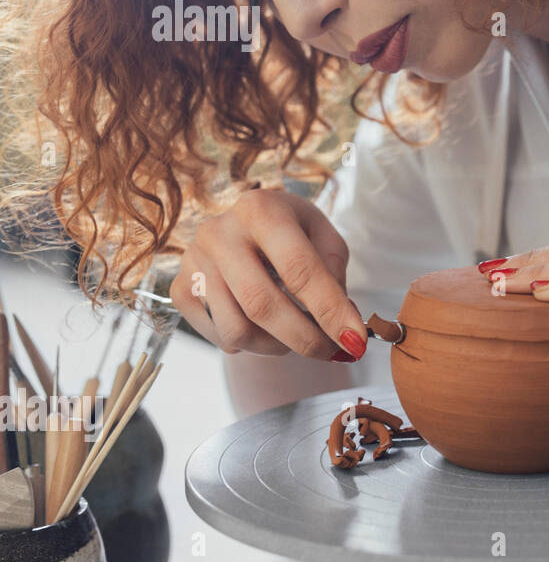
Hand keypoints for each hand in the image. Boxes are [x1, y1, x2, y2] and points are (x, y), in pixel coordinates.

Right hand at [170, 188, 368, 361]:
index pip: (299, 269)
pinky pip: (220, 337)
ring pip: (238, 330)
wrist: (246, 226)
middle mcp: (219, 232)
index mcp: (261, 209)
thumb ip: (335, 276)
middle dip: (305, 339)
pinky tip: (265, 326)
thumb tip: (343, 326)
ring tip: (297, 333)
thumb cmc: (293, 232)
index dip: (329, 310)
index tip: (355, 341)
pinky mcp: (180, 289)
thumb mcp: (324, 237)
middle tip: (333, 352)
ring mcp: (193, 261)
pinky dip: (251, 344)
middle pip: (261, 304)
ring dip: (278, 345)